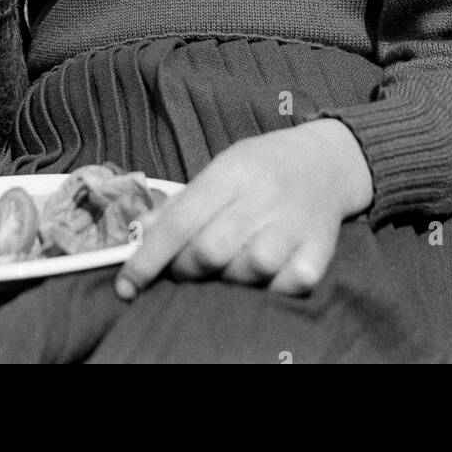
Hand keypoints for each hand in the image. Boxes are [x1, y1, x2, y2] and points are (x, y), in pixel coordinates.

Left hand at [115, 120, 373, 299]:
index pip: (180, 220)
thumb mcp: (220, 169)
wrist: (326, 161)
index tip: (125, 286)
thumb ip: (183, 203)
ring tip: (227, 266)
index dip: (148, 258)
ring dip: (227, 280)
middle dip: (185, 270)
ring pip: (247, 272)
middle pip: (209, 251)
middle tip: (183, 269)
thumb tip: (140, 235)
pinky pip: (285, 287)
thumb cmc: (260, 168)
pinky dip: (269, 290)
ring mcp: (294, 225)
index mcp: (231, 172)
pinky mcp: (319, 251)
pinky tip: (264, 274)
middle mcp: (263, 196)